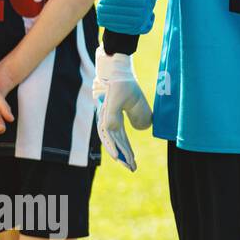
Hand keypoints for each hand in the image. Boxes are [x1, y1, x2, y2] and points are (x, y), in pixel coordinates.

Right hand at [93, 49, 151, 171]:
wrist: (117, 71)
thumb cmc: (119, 83)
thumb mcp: (119, 96)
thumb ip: (114, 112)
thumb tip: (112, 128)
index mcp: (107, 117)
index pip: (112, 138)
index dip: (117, 149)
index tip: (122, 160)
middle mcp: (106, 121)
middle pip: (114, 142)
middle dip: (123, 156)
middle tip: (132, 168)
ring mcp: (110, 120)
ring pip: (116, 140)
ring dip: (123, 152)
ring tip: (131, 164)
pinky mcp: (115, 117)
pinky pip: (119, 134)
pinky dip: (122, 144)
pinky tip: (127, 152)